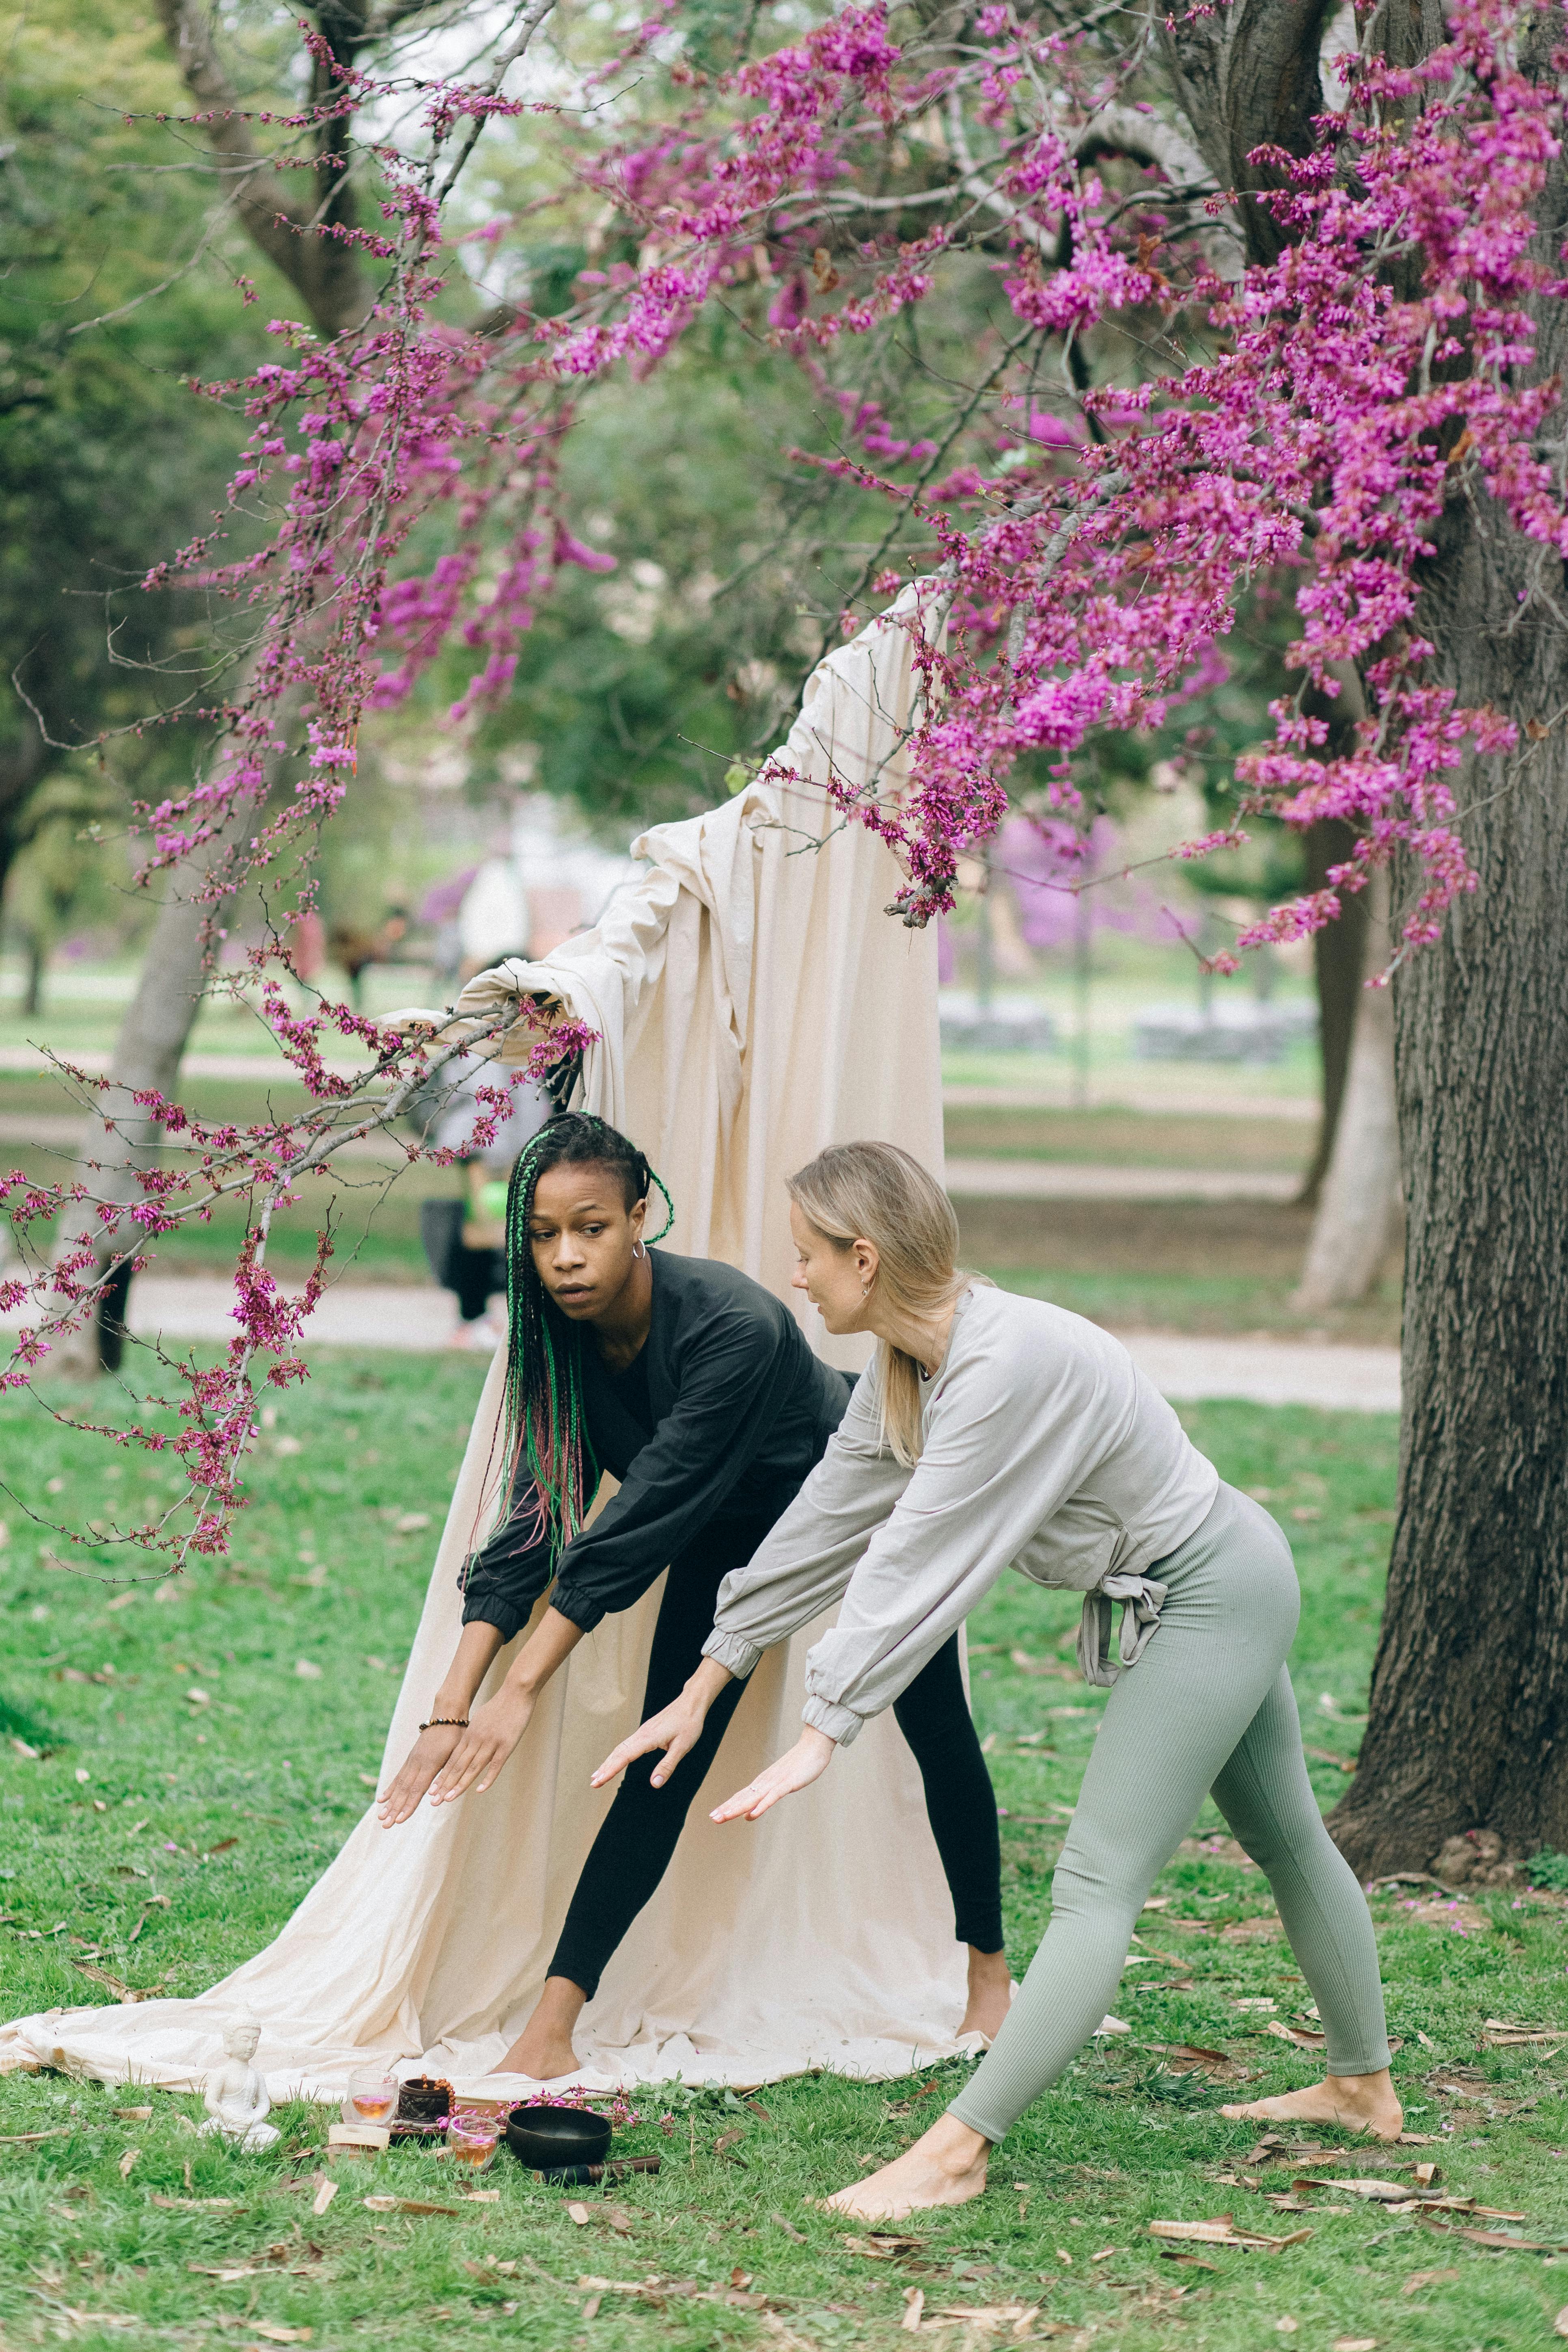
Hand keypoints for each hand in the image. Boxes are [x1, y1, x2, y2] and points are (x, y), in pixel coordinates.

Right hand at [377, 1722, 464, 1827]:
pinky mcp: (410, 1759)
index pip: (417, 1790)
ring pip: (399, 1785)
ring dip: (390, 1802)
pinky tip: (382, 1799)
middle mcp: (417, 1763)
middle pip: (404, 1790)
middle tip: (385, 1825)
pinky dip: (390, 1789)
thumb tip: (437, 1797)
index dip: (408, 1806)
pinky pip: (398, 1776)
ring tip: (380, 1816)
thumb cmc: (456, 1735)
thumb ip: (447, 1776)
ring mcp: (412, 1761)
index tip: (399, 1820)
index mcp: (430, 1764)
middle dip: (394, 1809)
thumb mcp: (457, 1754)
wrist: (446, 1715)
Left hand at [427, 1683, 537, 1805]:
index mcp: (469, 1734)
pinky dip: (487, 1779)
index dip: (442, 1776)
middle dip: (445, 1785)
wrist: (516, 1692)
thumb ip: (473, 1735)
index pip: (452, 1760)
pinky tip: (479, 1790)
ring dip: (460, 1784)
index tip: (432, 1791)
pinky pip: (495, 1765)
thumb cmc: (499, 1705)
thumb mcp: (480, 1720)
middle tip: (434, 1801)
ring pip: (472, 1767)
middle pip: (458, 1766)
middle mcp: (476, 1740)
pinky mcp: (506, 1745)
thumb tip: (466, 1748)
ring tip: (449, 1798)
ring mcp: (491, 1743)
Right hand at [591, 1693, 708, 1790]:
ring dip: (608, 1762)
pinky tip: (615, 1760)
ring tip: (597, 1775)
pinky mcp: (646, 1731)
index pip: (624, 1756)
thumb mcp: (682, 1747)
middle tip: (593, 1784)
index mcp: (648, 1738)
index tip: (598, 1782)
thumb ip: (667, 1766)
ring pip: (620, 1748)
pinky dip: (617, 1755)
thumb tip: (654, 1784)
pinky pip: (627, 1744)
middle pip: (618, 1752)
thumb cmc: (689, 1723)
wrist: (691, 1702)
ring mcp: (642, 1731)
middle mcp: (641, 1734)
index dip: (610, 1770)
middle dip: (604, 1768)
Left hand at [709, 1727, 836, 1823]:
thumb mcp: (780, 1785)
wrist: (814, 1746)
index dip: (728, 1806)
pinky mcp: (788, 1783)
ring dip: (738, 1808)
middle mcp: (766, 1782)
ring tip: (723, 1817)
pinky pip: (773, 1797)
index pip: (741, 1796)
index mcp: (763, 1782)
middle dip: (728, 1809)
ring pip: (753, 1798)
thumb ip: (764, 1798)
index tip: (714, 1815)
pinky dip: (761, 1806)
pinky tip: (752, 1815)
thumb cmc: (799, 1765)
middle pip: (743, 1798)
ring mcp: (776, 1782)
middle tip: (713, 1818)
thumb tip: (748, 1814)